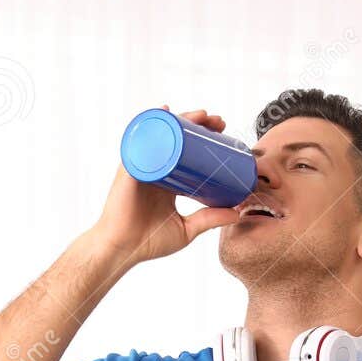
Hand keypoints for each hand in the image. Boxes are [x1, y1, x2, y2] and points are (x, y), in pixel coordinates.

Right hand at [85, 107, 240, 265]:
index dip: (205, 141)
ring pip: (163, 134)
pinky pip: (141, 138)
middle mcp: (154, 168)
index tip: (224, 134)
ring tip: (202, 115)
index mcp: (167, 181)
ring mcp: (142, 164)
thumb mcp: (187, 229)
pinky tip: (166, 111)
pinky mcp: (131, 165)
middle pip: (178, 138)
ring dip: (182, 119)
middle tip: (219, 122)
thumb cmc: (149, 242)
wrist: (122, 249)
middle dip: (199, 125)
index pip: (188, 153)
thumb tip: (238, 214)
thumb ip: (210, 221)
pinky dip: (153, 123)